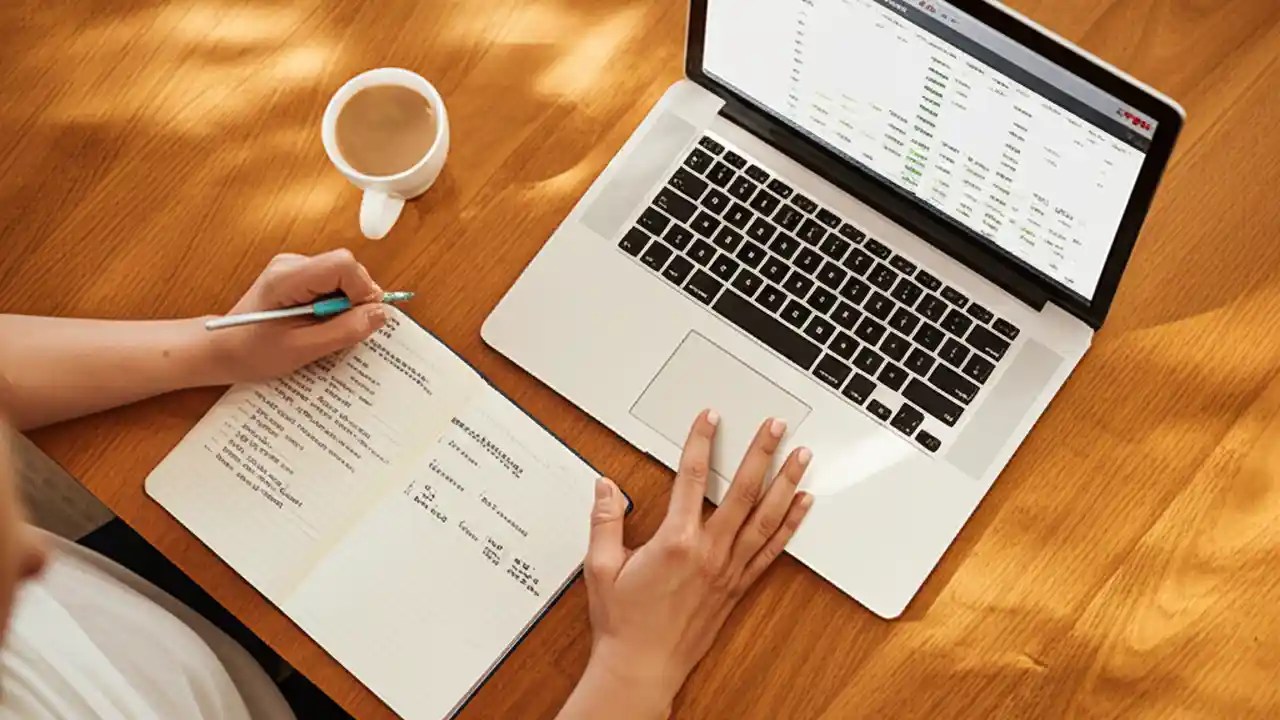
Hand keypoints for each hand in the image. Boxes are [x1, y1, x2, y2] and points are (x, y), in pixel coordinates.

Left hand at [203, 249, 386, 384]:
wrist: (222, 349)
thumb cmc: (255, 352)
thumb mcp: (304, 349)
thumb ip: (345, 330)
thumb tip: (381, 313)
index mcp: (288, 278)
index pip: (343, 264)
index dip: (362, 289)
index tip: (361, 318)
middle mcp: (292, 264)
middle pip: (346, 268)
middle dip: (355, 299)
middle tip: (342, 329)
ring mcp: (293, 266)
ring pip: (342, 276)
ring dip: (344, 304)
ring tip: (323, 329)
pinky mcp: (296, 275)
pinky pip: (331, 282)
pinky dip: (334, 303)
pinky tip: (318, 323)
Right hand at [561, 410, 813, 718]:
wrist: (642, 666)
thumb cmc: (623, 622)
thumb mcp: (600, 567)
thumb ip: (604, 521)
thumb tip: (606, 486)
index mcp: (675, 542)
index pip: (691, 478)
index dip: (701, 442)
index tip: (711, 418)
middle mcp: (709, 552)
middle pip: (741, 491)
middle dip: (760, 453)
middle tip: (776, 426)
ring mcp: (728, 570)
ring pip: (765, 518)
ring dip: (785, 484)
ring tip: (801, 456)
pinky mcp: (738, 587)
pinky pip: (770, 551)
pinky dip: (790, 526)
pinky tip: (803, 504)